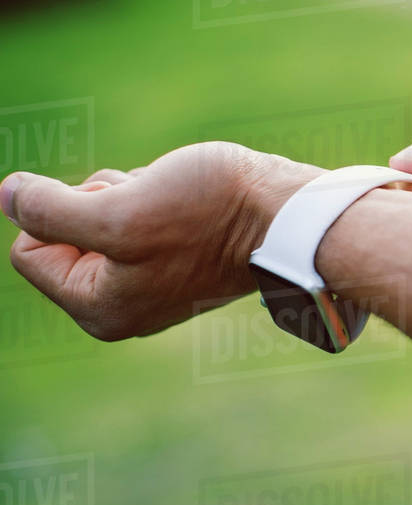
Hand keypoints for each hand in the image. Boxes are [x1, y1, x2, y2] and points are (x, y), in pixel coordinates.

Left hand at [1, 142, 318, 340]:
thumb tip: (6, 196)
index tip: (118, 211)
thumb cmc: (210, 215)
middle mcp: (124, 306)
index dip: (62, 213)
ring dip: (130, 194)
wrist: (291, 215)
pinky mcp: (181, 258)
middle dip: (99, 202)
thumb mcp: (116, 211)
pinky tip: (193, 202)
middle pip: (64, 232)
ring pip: (102, 217)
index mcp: (99, 310)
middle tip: (153, 207)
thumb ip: (48, 209)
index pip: (28, 250)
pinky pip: (139, 217)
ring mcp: (155, 283)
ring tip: (178, 202)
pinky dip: (156, 197)